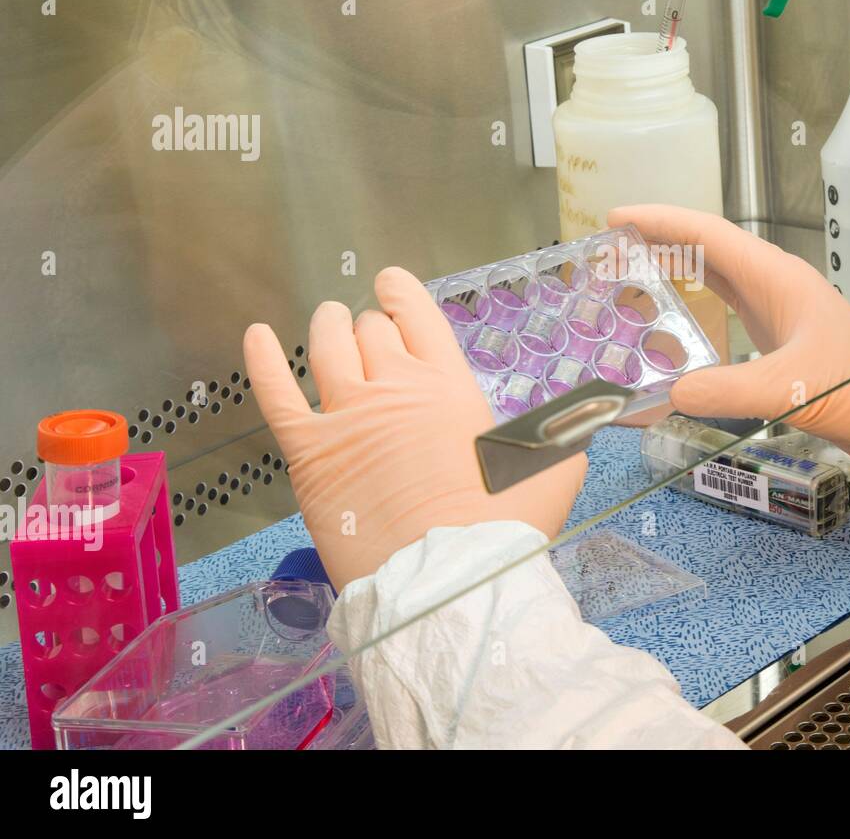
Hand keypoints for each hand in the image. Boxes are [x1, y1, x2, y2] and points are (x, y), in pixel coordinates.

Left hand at [243, 267, 585, 588]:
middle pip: (370, 330)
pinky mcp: (310, 453)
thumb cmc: (495, 533)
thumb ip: (555, 444)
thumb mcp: (550, 476)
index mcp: (447, 384)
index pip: (415, 313)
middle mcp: (394, 388)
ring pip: (326, 346)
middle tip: (372, 334)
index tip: (393, 288)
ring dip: (328, 326)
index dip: (400, 294)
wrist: (441, 583)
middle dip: (371, 326)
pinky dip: (261, 361)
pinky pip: (275, 393)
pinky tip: (256, 337)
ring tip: (329, 321)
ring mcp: (346, 416)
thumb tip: (570, 440)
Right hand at [607, 205, 849, 472]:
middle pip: (706, 248)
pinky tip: (669, 319)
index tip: (619, 219)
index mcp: (777, 278)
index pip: (709, 236)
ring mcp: (776, 308)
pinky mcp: (777, 335)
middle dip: (658, 241)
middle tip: (608, 248)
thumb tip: (670, 393)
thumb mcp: (791, 388)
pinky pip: (725, 305)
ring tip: (627, 273)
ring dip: (672, 269)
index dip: (661, 222)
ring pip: (714, 275)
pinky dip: (692, 303)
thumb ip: (728, 390)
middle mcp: (773, 284)